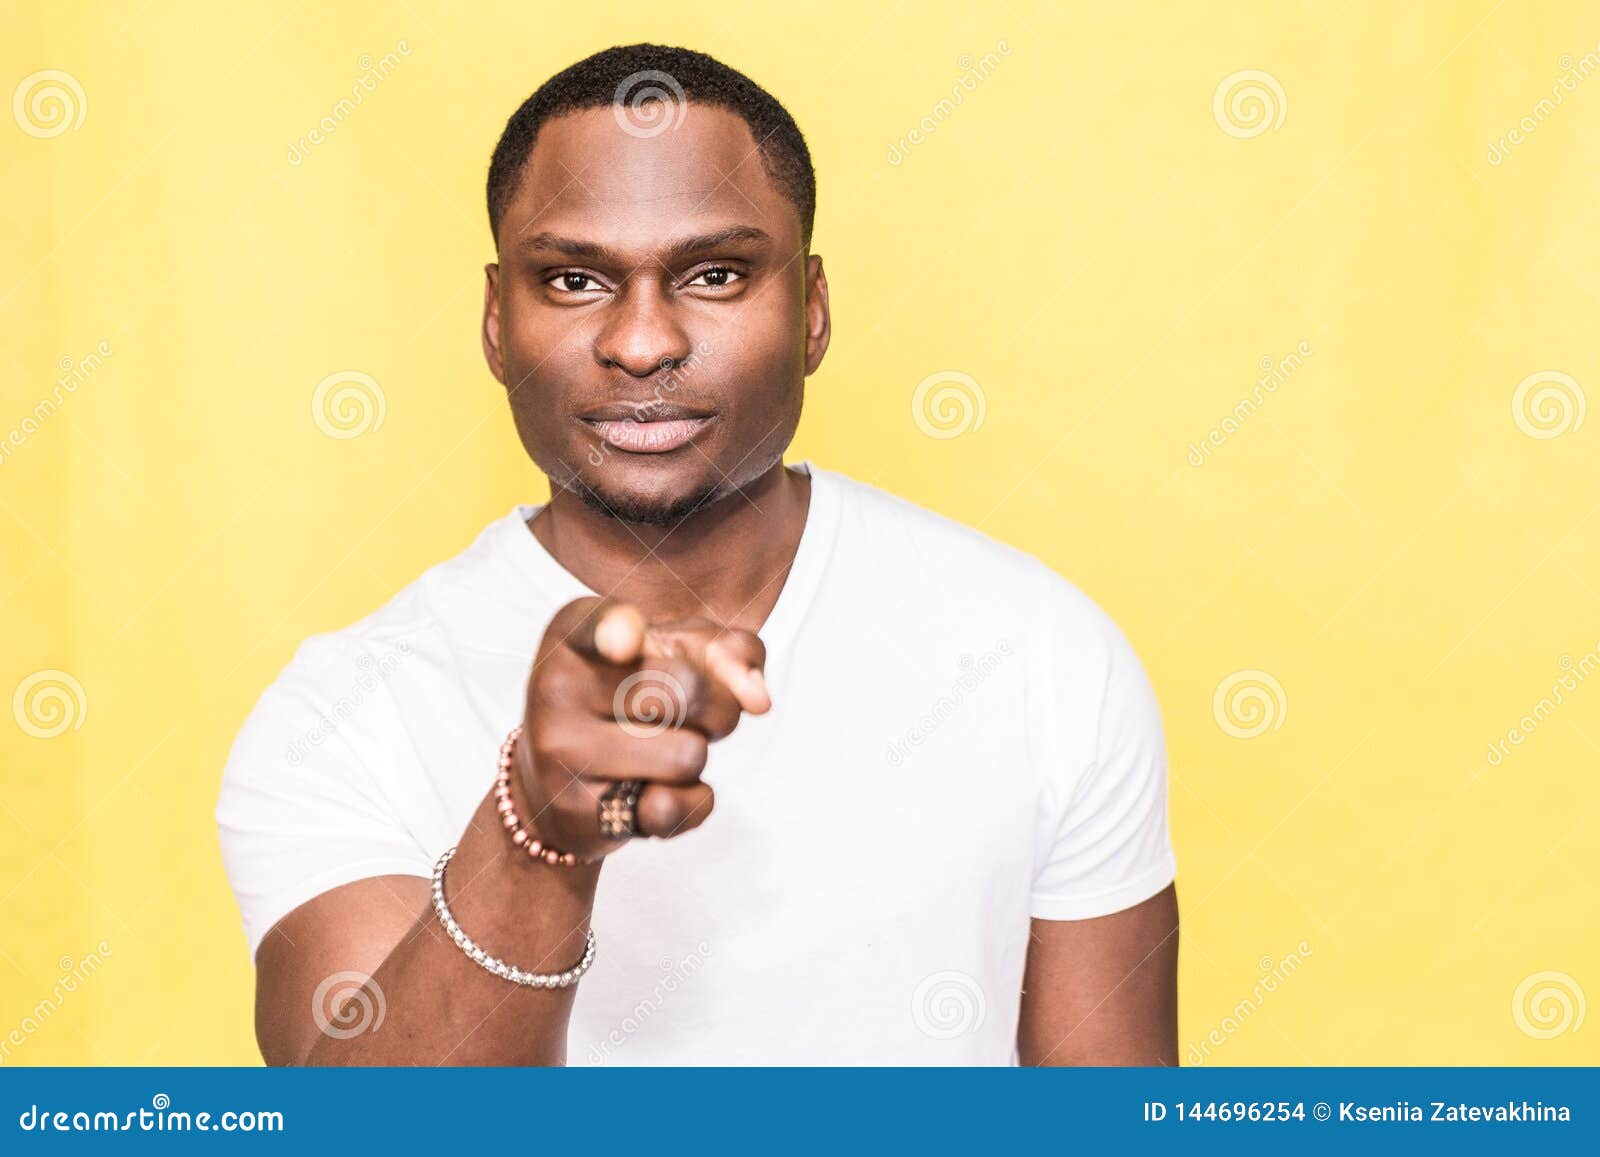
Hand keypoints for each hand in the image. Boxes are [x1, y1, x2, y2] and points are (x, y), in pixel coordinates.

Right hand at [514, 596, 770, 859]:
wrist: (557, 783)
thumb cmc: (630, 699)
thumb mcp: (675, 654)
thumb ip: (728, 652)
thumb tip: (759, 699)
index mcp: (573, 633)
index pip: (600, 625)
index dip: (617, 630)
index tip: (626, 639)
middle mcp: (555, 687)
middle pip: (688, 691)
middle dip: (720, 709)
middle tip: (698, 715)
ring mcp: (561, 753)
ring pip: (688, 756)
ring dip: (697, 757)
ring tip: (661, 752)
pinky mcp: (577, 813)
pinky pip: (674, 810)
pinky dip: (690, 803)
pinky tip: (654, 792)